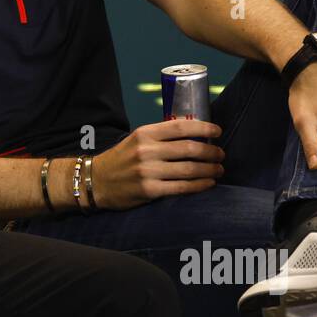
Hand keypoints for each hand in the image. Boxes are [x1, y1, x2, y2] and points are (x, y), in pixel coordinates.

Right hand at [90, 119, 223, 209]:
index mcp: (144, 134)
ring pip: (189, 169)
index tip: (217, 131)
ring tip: (218, 169)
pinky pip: (181, 187)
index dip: (203, 128)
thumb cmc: (122, 160)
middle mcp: (146, 151)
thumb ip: (161, 137)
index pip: (180, 126)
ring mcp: (147, 171)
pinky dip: (199, 185)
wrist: (96, 181)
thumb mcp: (136, 140)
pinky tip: (208, 183)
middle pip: (189, 148)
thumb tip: (195, 136)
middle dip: (211, 152)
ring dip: (209, 169)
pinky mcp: (149, 190)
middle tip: (220, 154)